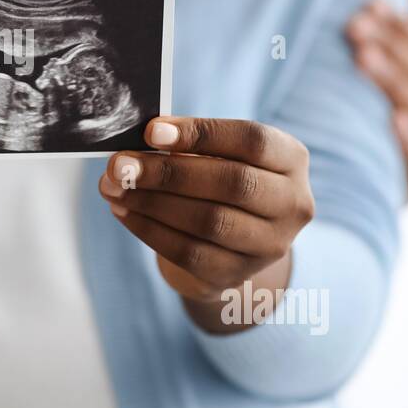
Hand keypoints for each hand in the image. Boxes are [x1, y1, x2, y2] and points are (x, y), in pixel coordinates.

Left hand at [98, 117, 313, 332]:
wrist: (231, 240)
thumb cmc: (218, 178)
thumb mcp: (217, 153)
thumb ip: (185, 144)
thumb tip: (133, 149)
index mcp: (291, 159)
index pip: (252, 141)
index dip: (200, 134)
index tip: (151, 132)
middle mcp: (292, 204)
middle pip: (233, 183)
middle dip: (169, 172)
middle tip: (120, 164)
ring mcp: (270, 245)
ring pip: (210, 221)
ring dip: (152, 202)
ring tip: (114, 187)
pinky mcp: (237, 274)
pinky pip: (189, 253)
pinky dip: (150, 230)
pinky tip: (124, 212)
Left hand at [346, 0, 407, 196]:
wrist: (372, 192)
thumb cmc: (380, 122)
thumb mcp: (393, 76)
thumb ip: (407, 31)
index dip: (399, 23)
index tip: (368, 3)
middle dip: (389, 44)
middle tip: (353, 25)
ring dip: (393, 81)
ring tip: (363, 59)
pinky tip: (394, 119)